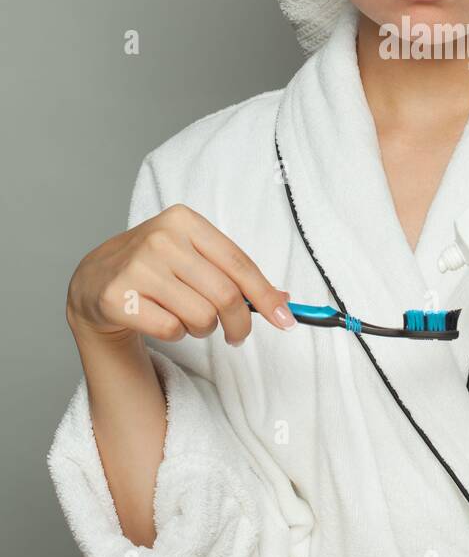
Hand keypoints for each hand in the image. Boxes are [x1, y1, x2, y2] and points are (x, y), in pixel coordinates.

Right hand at [66, 203, 294, 345]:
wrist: (94, 279)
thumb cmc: (156, 267)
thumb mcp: (194, 256)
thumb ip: (236, 275)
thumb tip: (284, 302)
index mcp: (184, 220)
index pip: (239, 264)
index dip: (266, 296)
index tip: (286, 321)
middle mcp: (161, 238)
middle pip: (225, 295)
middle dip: (240, 324)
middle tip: (238, 336)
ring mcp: (137, 267)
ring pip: (201, 317)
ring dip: (203, 328)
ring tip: (187, 318)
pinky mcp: (118, 297)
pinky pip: (172, 330)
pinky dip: (176, 334)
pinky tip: (162, 319)